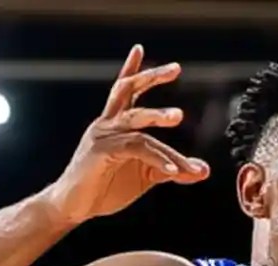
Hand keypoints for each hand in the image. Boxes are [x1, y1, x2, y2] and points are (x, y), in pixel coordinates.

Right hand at [42, 44, 209, 225]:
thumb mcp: (145, 175)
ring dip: (158, 115)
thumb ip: (172, 168)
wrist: (74, 206)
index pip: (125, 90)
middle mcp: (107, 124)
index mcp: (115, 124)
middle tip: (176, 68)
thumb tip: (204, 170)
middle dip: (151, 77)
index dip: (133, 70)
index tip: (139, 47)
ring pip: (135, 120)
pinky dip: (158, 158)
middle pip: (128, 90)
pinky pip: (135, 148)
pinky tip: (174, 170)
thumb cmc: (105, 187)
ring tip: (179, 115)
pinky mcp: (101, 152)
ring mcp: (102, 136)